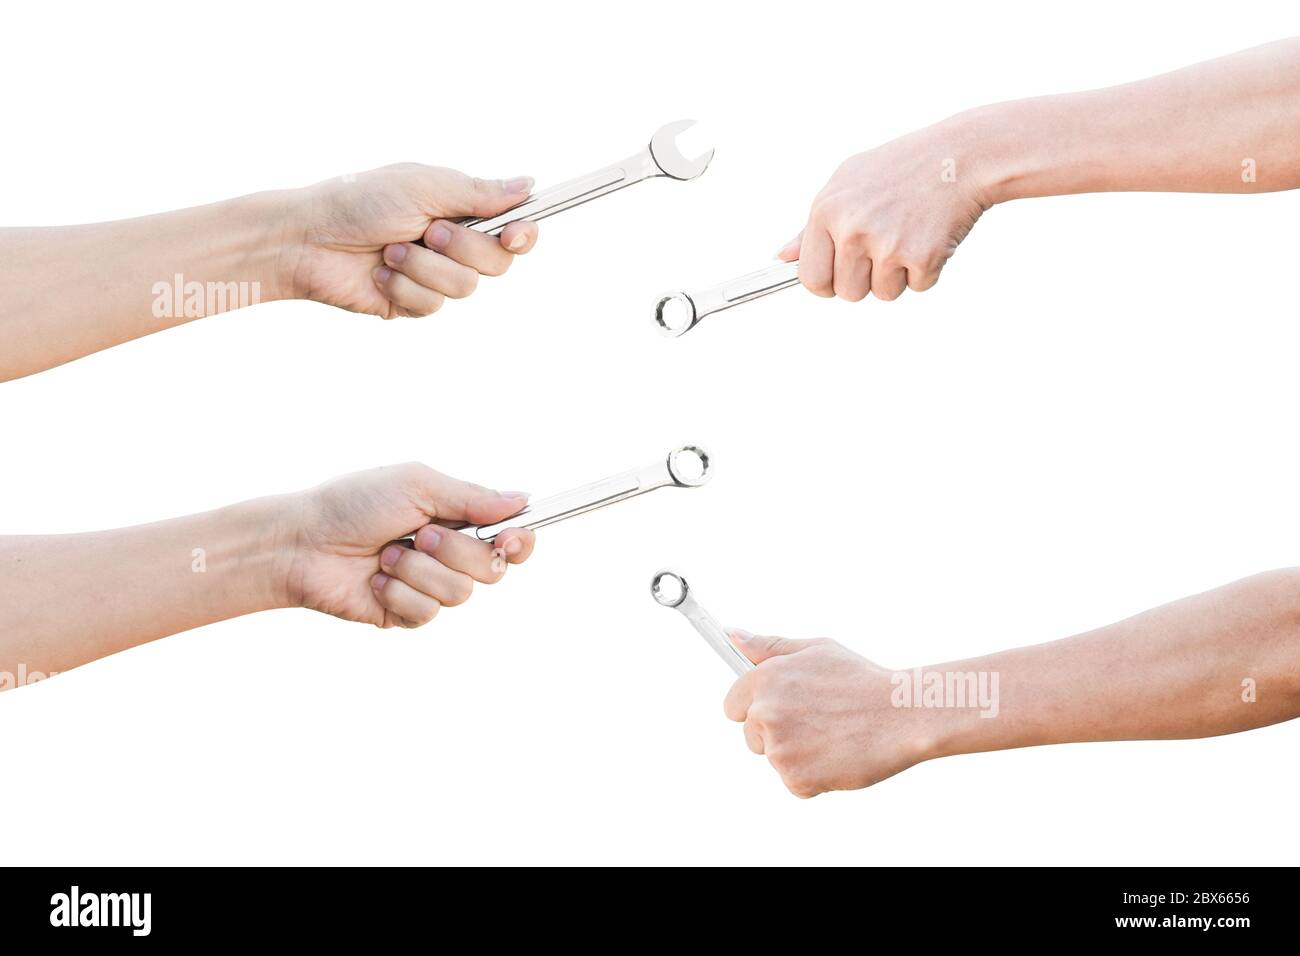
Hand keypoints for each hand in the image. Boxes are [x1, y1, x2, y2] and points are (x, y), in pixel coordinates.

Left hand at [279, 463, 535, 627]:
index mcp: (457, 519)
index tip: (508, 538)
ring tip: (386, 555)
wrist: (302, 542)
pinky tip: (374, 580)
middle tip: (421, 534)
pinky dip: (398, 592)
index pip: (512, 539)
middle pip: (494, 569)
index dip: (520, 542)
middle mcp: (450, 555)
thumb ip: (471, 497)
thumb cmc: (354, 503)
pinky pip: (427, 612)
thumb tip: (522, 500)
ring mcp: (430, 587)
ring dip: (419, 570)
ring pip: (460, 593)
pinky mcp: (407, 614)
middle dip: (456, 550)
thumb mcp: (417, 485)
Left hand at [285, 164, 539, 318]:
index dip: (523, 235)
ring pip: (465, 288)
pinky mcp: (413, 303)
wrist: (309, 239)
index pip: (513, 228)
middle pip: (498, 263)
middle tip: (428, 232)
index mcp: (460, 209)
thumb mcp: (424, 187)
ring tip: (390, 250)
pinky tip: (379, 273)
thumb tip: (528, 185)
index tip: (514, 235)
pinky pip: (433, 306)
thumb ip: (479, 192)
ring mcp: (435, 276)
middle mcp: (453, 244)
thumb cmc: (360, 201)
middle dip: (462, 248)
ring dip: (424, 267)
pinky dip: (404, 287)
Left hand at [723, 632, 938, 797]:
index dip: (754, 710)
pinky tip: (839, 757)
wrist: (901, 714)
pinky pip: (796, 783)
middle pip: (752, 737)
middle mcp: (765, 712)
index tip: (778, 712)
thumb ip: (768, 646)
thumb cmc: (861, 679)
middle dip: (778, 734)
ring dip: (799, 756)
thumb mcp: (815, 649)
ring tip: (834, 737)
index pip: (732, 706)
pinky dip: (815, 778)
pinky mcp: (795, 778)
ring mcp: (779, 748)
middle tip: (819, 723)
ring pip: (776, 759)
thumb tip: (732, 634)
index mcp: (766, 679)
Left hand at [781, 122, 989, 301]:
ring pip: (882, 293)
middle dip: (865, 280)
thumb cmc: (899, 167)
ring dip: (898, 274)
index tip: (838, 276)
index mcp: (827, 211)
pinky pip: (917, 287)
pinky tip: (930, 235)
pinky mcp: (922, 257)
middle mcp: (852, 230)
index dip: (826, 283)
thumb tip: (783, 257)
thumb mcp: (847, 182)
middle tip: (884, 246)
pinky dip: (927, 269)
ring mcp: (887, 245)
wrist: (959, 155)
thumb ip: (811, 226)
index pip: (810, 277)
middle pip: (847, 293)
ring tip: (908, 234)